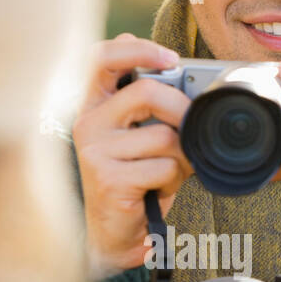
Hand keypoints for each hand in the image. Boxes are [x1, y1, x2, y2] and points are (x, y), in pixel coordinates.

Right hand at [72, 34, 192, 271]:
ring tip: (168, 172)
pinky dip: (173, 180)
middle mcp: (88, 123)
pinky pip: (163, 167)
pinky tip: (158, 189)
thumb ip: (151, 107)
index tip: (171, 58)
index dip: (138, 49)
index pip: (102, 57)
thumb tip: (186, 78)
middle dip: (182, 109)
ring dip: (180, 157)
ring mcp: (95, 151)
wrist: (115, 232)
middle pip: (147, 92)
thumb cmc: (134, 179)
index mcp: (94, 105)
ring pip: (163, 136)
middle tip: (192, 127)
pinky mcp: (108, 178)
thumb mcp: (139, 136)